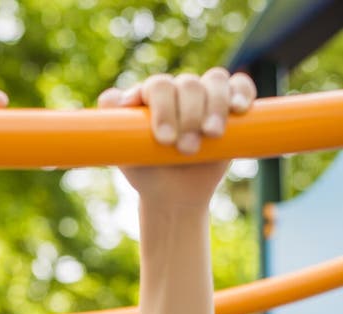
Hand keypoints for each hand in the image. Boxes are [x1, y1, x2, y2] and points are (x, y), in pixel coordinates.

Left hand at [97, 69, 256, 206]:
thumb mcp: (125, 153)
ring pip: (214, 81)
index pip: (159, 86)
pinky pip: (240, 86)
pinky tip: (239, 109)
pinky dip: (242, 93)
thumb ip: (112, 126)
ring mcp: (204, 96)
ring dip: (215, 106)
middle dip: (189, 116)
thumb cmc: (146, 172)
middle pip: (188, 84)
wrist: (173, 195)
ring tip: (211, 135)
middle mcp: (178, 91)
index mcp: (151, 96)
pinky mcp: (229, 107)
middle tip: (186, 149)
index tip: (164, 140)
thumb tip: (109, 99)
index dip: (163, 108)